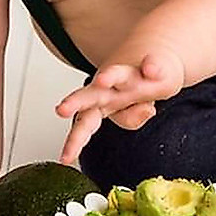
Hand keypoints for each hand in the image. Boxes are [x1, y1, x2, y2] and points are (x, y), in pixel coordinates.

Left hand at [55, 50, 184, 164]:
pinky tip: (150, 69)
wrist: (153, 57)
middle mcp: (111, 87)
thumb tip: (145, 110)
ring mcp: (131, 74)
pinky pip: (154, 67)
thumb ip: (131, 118)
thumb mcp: (130, 110)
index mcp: (101, 102)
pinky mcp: (152, 65)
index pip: (84, 123)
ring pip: (118, 75)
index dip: (75, 141)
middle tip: (61, 110)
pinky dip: (152, 67)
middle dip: (75, 102)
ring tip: (103, 80)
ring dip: (110, 77)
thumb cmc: (135, 87)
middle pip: (91, 95)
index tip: (66, 158)